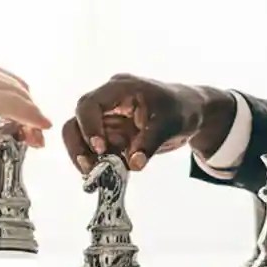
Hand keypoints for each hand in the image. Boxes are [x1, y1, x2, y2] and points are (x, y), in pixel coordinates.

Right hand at [0, 55, 50, 149]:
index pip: (9, 87)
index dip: (24, 109)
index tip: (30, 128)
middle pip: (20, 92)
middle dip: (31, 117)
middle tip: (36, 140)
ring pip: (22, 98)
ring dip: (33, 121)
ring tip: (36, 141)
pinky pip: (16, 107)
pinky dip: (31, 119)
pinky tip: (37, 130)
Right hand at [62, 73, 234, 172]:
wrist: (190, 113)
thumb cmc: (181, 108)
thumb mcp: (171, 122)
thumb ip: (151, 142)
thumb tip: (134, 163)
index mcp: (120, 89)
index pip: (90, 104)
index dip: (89, 126)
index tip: (100, 149)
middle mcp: (107, 103)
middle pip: (76, 121)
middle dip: (78, 146)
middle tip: (89, 169)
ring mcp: (107, 120)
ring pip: (79, 138)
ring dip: (84, 158)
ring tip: (97, 176)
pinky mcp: (110, 137)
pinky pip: (94, 152)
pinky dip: (97, 164)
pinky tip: (106, 176)